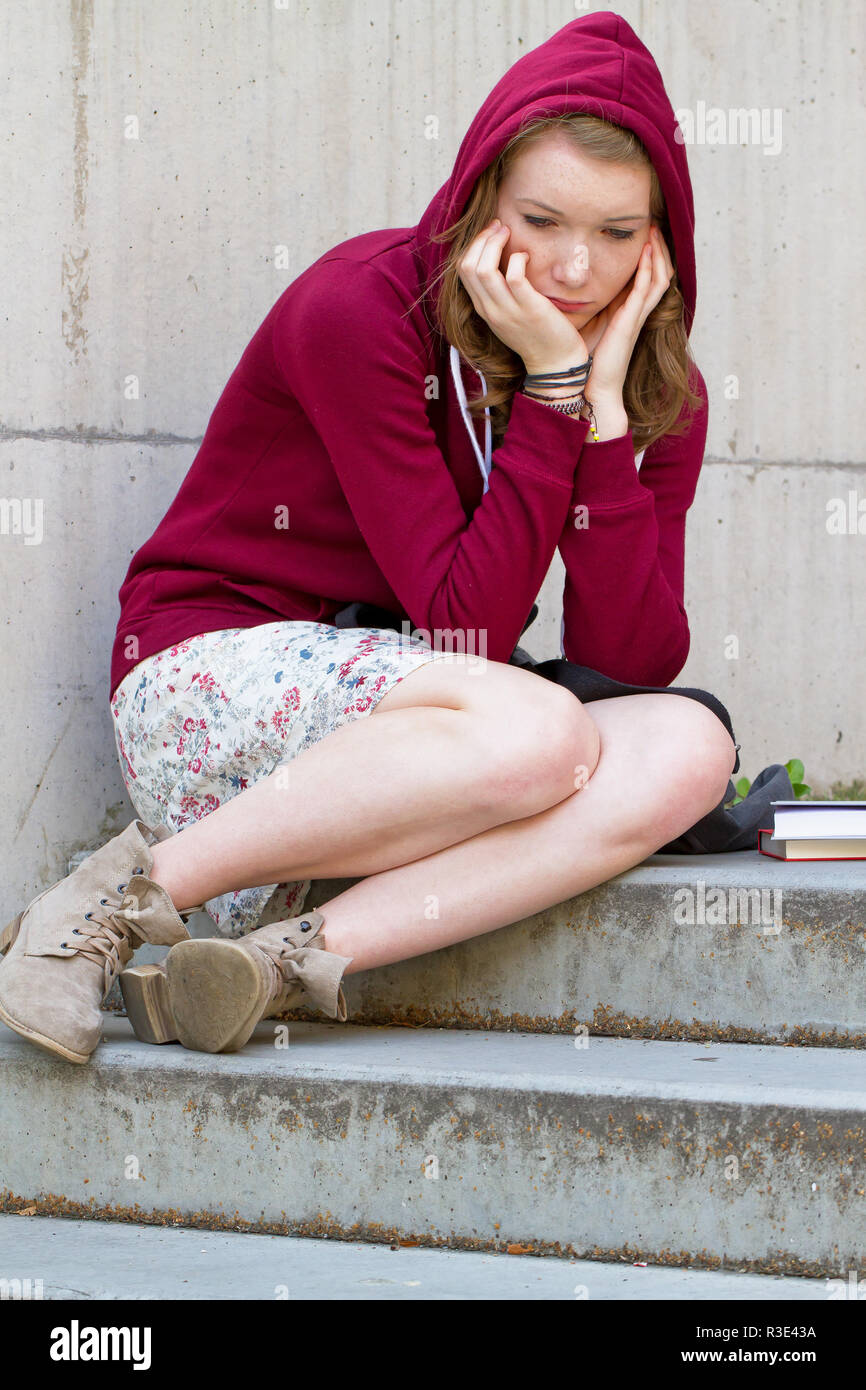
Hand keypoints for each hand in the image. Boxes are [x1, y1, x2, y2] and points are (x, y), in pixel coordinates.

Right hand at [457, 219, 588, 372]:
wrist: (555, 364)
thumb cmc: (536, 335)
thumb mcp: (510, 314)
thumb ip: (501, 293)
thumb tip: (501, 262)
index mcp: (483, 309)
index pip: (462, 270)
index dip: (474, 246)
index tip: (492, 233)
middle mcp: (490, 310)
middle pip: (467, 266)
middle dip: (482, 239)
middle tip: (500, 227)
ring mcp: (507, 310)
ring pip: (484, 269)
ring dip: (494, 244)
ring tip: (508, 233)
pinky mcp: (529, 309)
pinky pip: (513, 275)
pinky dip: (517, 258)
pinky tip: (527, 257)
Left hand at [580, 223, 673, 403]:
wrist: (593, 388)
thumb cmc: (589, 362)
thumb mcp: (591, 328)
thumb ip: (592, 309)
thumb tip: (576, 291)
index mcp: (629, 314)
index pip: (647, 279)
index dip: (650, 257)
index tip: (645, 235)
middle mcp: (637, 314)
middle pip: (659, 274)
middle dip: (659, 249)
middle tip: (655, 225)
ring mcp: (636, 318)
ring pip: (658, 279)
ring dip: (658, 254)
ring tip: (654, 232)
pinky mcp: (630, 322)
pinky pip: (645, 291)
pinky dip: (647, 270)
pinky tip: (647, 252)